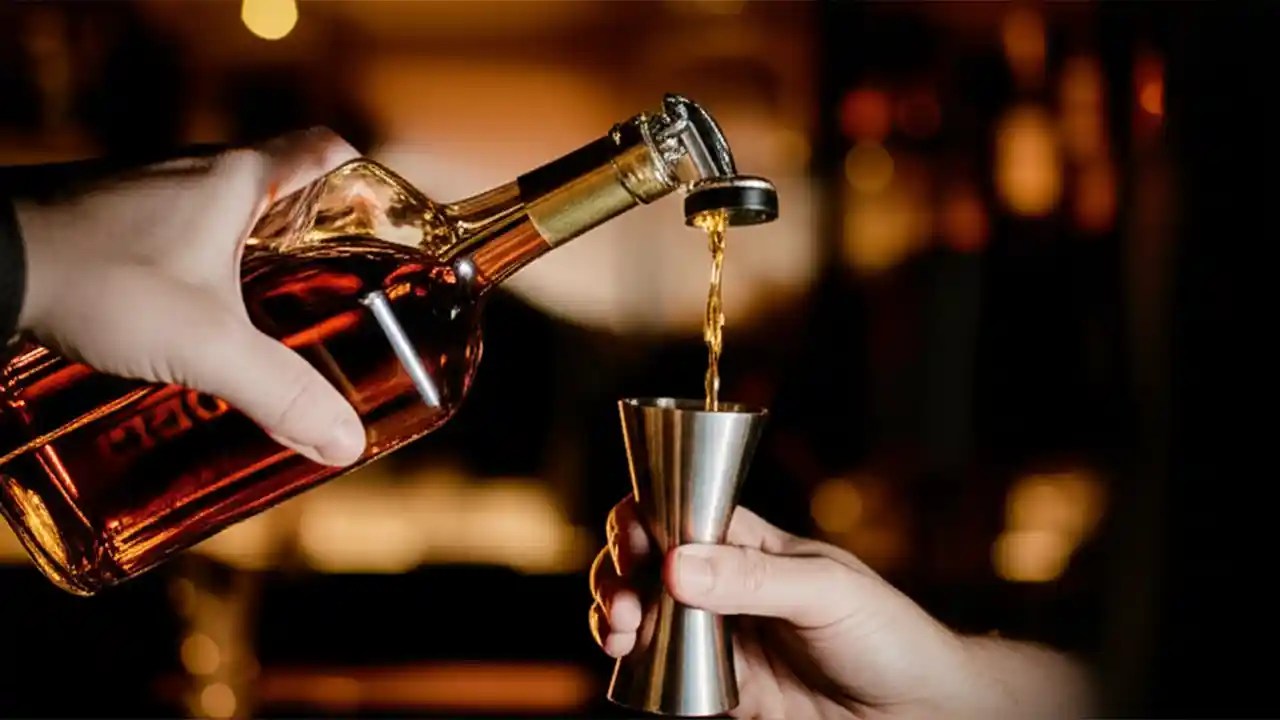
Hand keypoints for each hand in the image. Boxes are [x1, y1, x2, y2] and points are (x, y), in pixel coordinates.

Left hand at [11, 128, 364, 465]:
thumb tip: (344, 440)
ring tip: (271, 322)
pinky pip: (178, 239)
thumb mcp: (204, 345)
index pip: (324, 150)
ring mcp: (149, 196)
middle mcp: (195, 173)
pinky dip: (200, 275)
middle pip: (281, 193)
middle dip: (315, 243)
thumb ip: (279, 392)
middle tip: (337, 295)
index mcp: (236, 177)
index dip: (363, 183)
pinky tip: (192, 325)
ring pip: (226, 220)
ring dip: (253, 264)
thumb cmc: (96, 278)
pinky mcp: (110, 223)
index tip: (381, 228)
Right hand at [589, 496, 1093, 719]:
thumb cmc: (891, 635)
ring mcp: (721, 639)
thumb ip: (753, 579)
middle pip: (647, 565)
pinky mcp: (722, 690)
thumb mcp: (827, 592)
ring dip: (615, 617)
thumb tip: (677, 566)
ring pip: (644, 617)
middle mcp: (727, 587)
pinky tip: (633, 665)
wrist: (923, 713)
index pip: (680, 513)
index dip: (643, 519)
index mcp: (751, 545)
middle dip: (617, 574)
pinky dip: (635, 669)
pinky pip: (662, 677)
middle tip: (623, 603)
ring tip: (620, 631)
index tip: (631, 540)